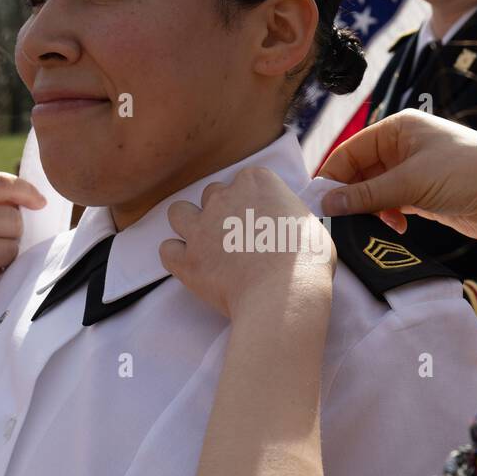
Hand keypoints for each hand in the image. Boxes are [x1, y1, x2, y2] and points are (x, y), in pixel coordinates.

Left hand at [159, 167, 335, 320]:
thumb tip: (285, 222)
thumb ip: (288, 214)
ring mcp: (201, 227)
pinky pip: (167, 250)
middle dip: (222, 212)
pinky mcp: (188, 258)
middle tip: (237, 237)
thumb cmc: (306, 262)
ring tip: (204, 244)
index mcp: (257, 181)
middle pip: (213, 194)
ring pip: (178, 212)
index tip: (260, 218)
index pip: (245, 180)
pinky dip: (176, 257)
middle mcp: (224, 197)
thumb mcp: (309, 224)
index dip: (251, 200)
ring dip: (188, 225)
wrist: (284, 295)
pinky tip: (191, 266)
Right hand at [318, 109, 476, 242]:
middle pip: (361, 172)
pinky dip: (388, 216)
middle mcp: (404, 146)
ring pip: (375, 191)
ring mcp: (413, 170)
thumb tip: (326, 204)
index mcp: (399, 128)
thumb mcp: (410, 182)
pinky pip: (392, 204)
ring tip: (373, 226)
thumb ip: (366, 195)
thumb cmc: (465, 174)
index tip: (318, 202)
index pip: (351, 150)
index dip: (333, 176)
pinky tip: (396, 226)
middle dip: (352, 196)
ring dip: (371, 209)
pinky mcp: (423, 194)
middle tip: (340, 220)